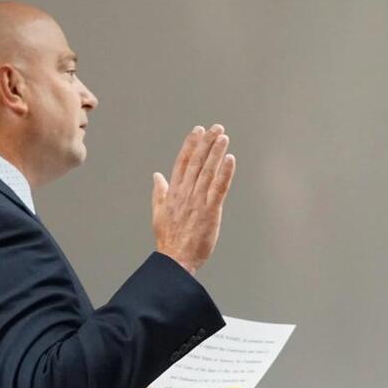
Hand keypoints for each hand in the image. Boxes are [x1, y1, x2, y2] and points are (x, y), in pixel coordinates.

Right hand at [152, 124, 235, 273]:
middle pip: (197, 162)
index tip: (198, 130)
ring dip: (216, 153)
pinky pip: (219, 188)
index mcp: (173, 193)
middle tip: (216, 127)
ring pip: (208, 172)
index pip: (182, 163)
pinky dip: (225, 173)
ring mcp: (198, 201)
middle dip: (206, 143)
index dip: (191, 145)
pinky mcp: (210, 212)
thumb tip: (157, 175)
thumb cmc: (169, 240)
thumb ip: (159, 192)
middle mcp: (185, 194)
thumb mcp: (159, 213)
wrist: (175, 260)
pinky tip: (230, 159)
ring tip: (223, 137)